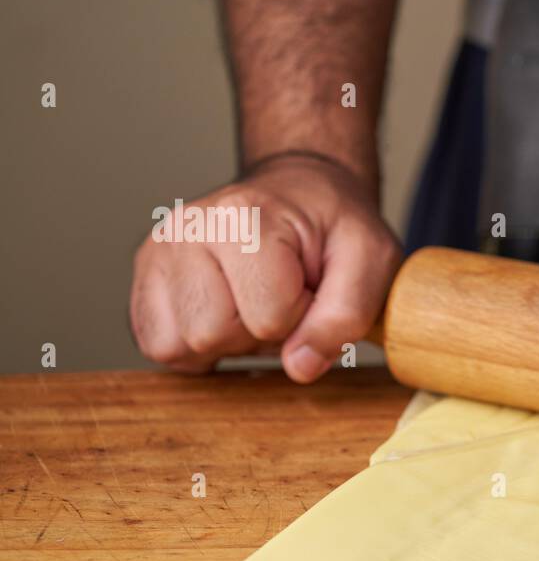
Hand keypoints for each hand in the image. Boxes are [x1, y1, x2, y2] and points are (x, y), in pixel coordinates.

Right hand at [129, 155, 401, 381]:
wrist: (301, 193)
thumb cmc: (334, 228)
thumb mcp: (370, 260)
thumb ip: (345, 316)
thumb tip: (299, 367)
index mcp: (244, 218)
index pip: (268, 318)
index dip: (301, 319)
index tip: (310, 286)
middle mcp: (187, 228)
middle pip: (211, 334)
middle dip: (258, 332)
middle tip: (281, 297)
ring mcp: (159, 250)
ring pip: (178, 346)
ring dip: (225, 340)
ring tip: (252, 301)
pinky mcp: (146, 275)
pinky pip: (159, 345)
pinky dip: (195, 345)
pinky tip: (225, 311)